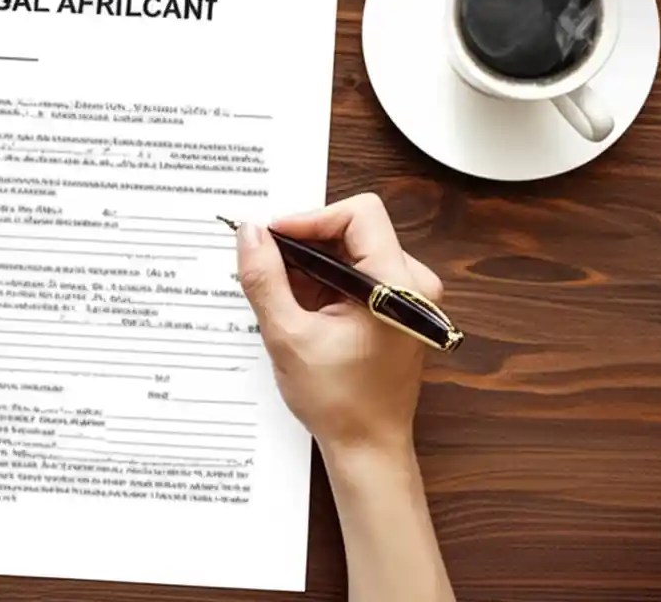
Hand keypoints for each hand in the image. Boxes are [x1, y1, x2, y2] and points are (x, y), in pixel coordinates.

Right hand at [236, 193, 442, 454]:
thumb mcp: (288, 336)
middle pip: (354, 229)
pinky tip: (299, 307)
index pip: (359, 214)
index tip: (274, 236)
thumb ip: (264, 279)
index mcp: (397, 286)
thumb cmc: (340, 402)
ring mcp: (406, 296)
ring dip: (312, 265)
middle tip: (267, 262)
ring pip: (352, 251)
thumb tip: (248, 235)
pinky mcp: (395, 307)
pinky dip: (323, 282)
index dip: (311, 218)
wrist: (368, 447)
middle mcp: (412, 284)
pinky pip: (356, 274)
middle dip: (305, 242)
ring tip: (281, 293)